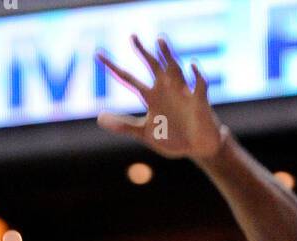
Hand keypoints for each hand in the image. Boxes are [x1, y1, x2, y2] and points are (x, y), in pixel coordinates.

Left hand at [96, 36, 223, 160]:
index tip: (98, 55)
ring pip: (174, 68)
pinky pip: (198, 84)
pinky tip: (191, 65)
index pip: (128, 79)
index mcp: (150, 97)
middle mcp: (164, 89)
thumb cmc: (172, 138)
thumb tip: (99, 118)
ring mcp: (182, 92)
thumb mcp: (144, 133)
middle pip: (152, 65)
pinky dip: (196, 74)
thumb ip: (123, 126)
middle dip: (143, 52)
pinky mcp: (198, 100)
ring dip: (167, 56)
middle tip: (132, 37)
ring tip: (159, 41)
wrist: (197, 147)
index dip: (113, 67)